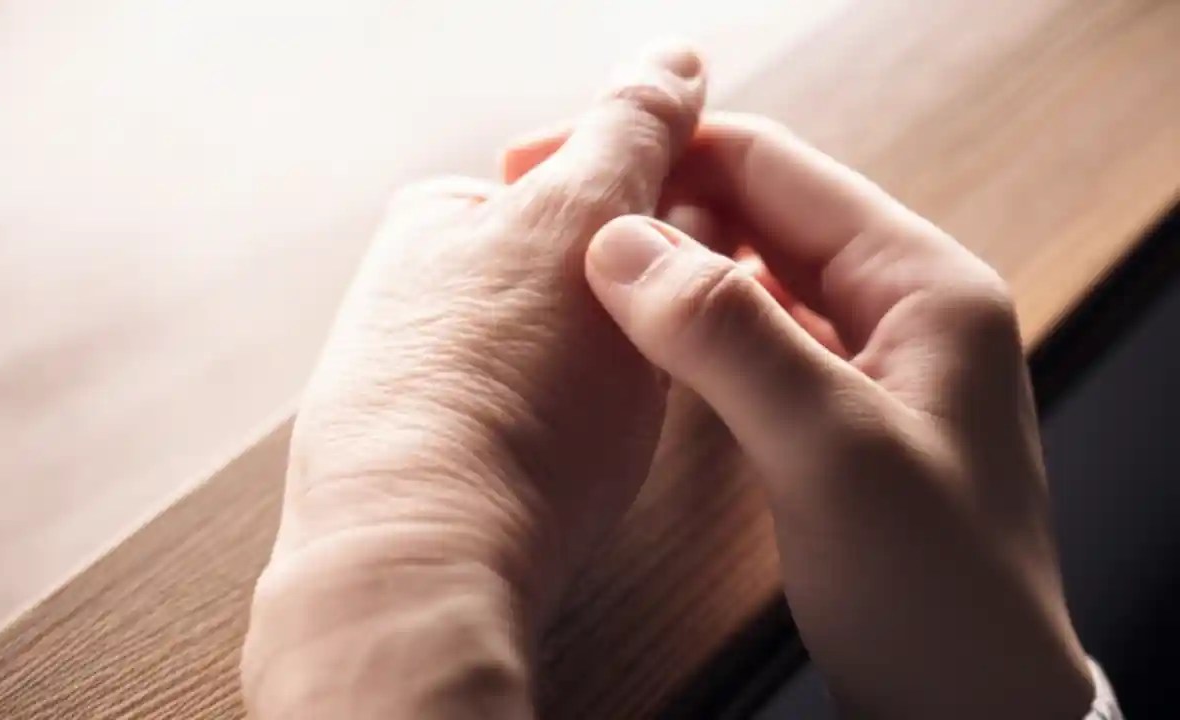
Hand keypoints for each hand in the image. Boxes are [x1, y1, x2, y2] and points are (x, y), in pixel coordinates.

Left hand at [241, 48, 705, 718]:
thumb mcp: (590, 222)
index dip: (647, 221)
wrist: (421, 562)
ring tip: (596, 428)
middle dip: (617, 305)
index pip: (567, 186)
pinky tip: (552, 474)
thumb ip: (631, 130)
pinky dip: (544, 442)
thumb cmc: (509, 392)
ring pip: (538, 360)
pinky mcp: (406, 467)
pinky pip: (507, 431)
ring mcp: (400, 385)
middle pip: (557, 277)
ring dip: (586, 380)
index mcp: (435, 220)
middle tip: (646, 353)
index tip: (681, 263)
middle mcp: (406, 294)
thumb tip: (672, 56)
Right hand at [509, 115, 1094, 717]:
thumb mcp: (832, 454)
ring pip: (750, 271)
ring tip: (582, 268)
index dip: (669, 152)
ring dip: (670, 263)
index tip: (567, 166)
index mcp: (923, 285)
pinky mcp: (834, 408)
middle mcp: (899, 305)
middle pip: (760, 210)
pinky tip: (642, 335)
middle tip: (555, 219)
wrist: (974, 711)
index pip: (777, 168)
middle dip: (660, 204)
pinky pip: (752, 333)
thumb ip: (730, 338)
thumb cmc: (937, 598)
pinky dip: (691, 323)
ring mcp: (868, 357)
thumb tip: (623, 243)